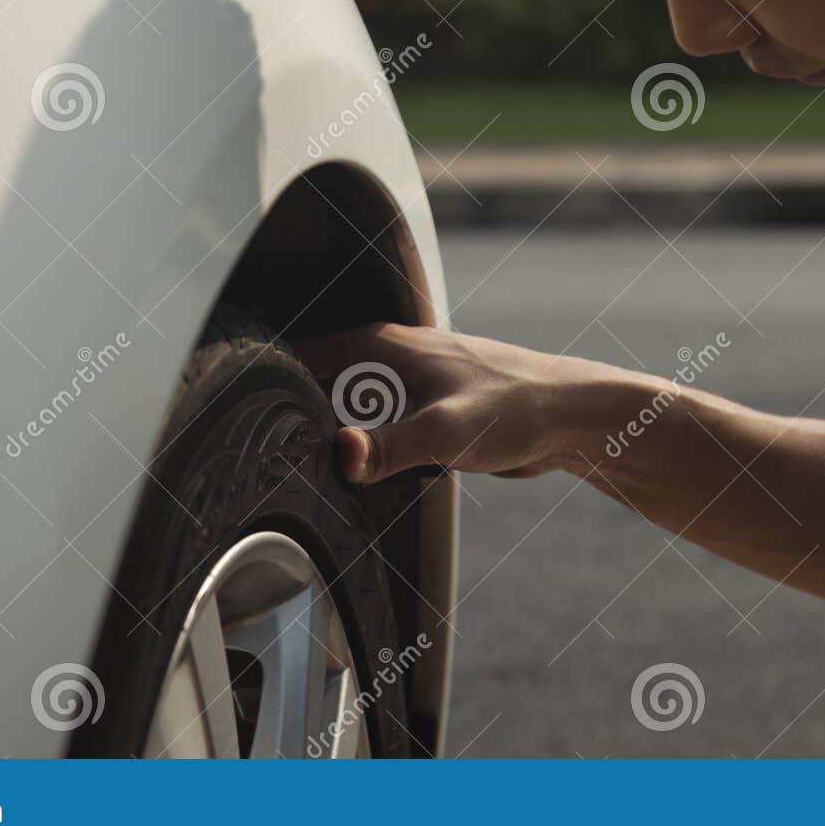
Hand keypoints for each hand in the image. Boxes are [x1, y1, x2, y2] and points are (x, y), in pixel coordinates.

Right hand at [296, 323, 635, 484]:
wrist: (571, 417)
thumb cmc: (517, 408)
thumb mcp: (444, 431)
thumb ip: (389, 446)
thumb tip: (341, 455)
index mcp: (383, 347)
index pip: (304, 356)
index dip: (275, 386)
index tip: (253, 421)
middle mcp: (391, 360)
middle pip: (322, 387)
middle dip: (300, 419)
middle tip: (277, 459)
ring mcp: (410, 385)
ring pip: (352, 411)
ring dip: (336, 438)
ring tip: (309, 472)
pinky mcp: (428, 412)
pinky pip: (382, 430)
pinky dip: (369, 449)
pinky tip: (362, 478)